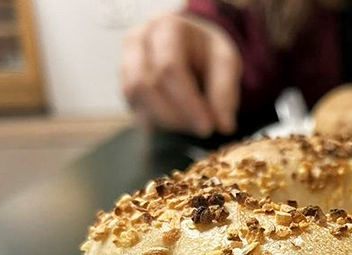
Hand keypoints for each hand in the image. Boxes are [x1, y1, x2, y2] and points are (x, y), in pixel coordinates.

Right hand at [121, 12, 241, 136]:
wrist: (191, 49)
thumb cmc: (207, 53)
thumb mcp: (225, 63)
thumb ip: (225, 92)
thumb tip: (224, 125)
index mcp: (167, 27)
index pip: (169, 67)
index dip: (188, 102)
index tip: (207, 127)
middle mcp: (139, 39)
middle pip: (147, 84)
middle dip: (177, 115)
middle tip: (201, 130)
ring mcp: (126, 60)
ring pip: (135, 97)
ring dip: (165, 120)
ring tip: (191, 125)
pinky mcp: (125, 82)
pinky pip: (134, 107)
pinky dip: (156, 122)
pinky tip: (177, 123)